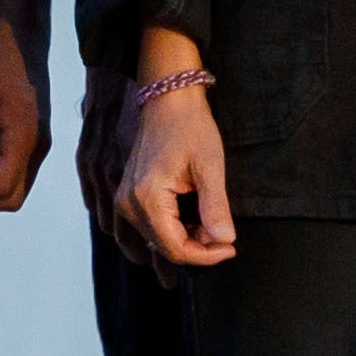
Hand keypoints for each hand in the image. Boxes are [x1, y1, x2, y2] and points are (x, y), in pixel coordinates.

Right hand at [106, 55, 238, 270]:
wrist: (167, 100)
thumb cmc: (190, 127)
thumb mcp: (210, 166)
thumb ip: (215, 207)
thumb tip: (225, 241)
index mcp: (147, 198)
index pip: (175, 248)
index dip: (206, 256)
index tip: (231, 248)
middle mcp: (129, 204)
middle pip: (165, 248)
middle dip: (198, 248)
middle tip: (225, 235)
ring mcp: (125, 200)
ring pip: (158, 240)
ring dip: (187, 240)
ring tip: (211, 223)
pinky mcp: (127, 196)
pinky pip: (151, 226)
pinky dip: (175, 229)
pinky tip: (194, 217)